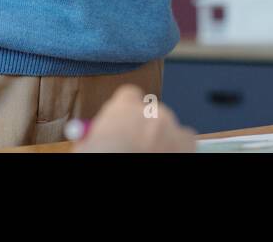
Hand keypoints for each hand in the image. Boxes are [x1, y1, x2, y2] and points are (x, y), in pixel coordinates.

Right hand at [73, 85, 196, 152]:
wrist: (121, 176)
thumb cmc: (105, 155)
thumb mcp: (87, 147)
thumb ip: (93, 134)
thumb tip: (93, 136)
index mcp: (122, 109)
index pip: (128, 96)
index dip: (124, 112)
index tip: (122, 126)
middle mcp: (149, 113)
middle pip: (149, 111)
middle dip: (143, 127)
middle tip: (134, 145)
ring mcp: (170, 127)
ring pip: (167, 125)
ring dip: (159, 137)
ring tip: (148, 153)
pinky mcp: (185, 142)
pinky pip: (184, 138)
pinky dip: (177, 146)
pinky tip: (163, 154)